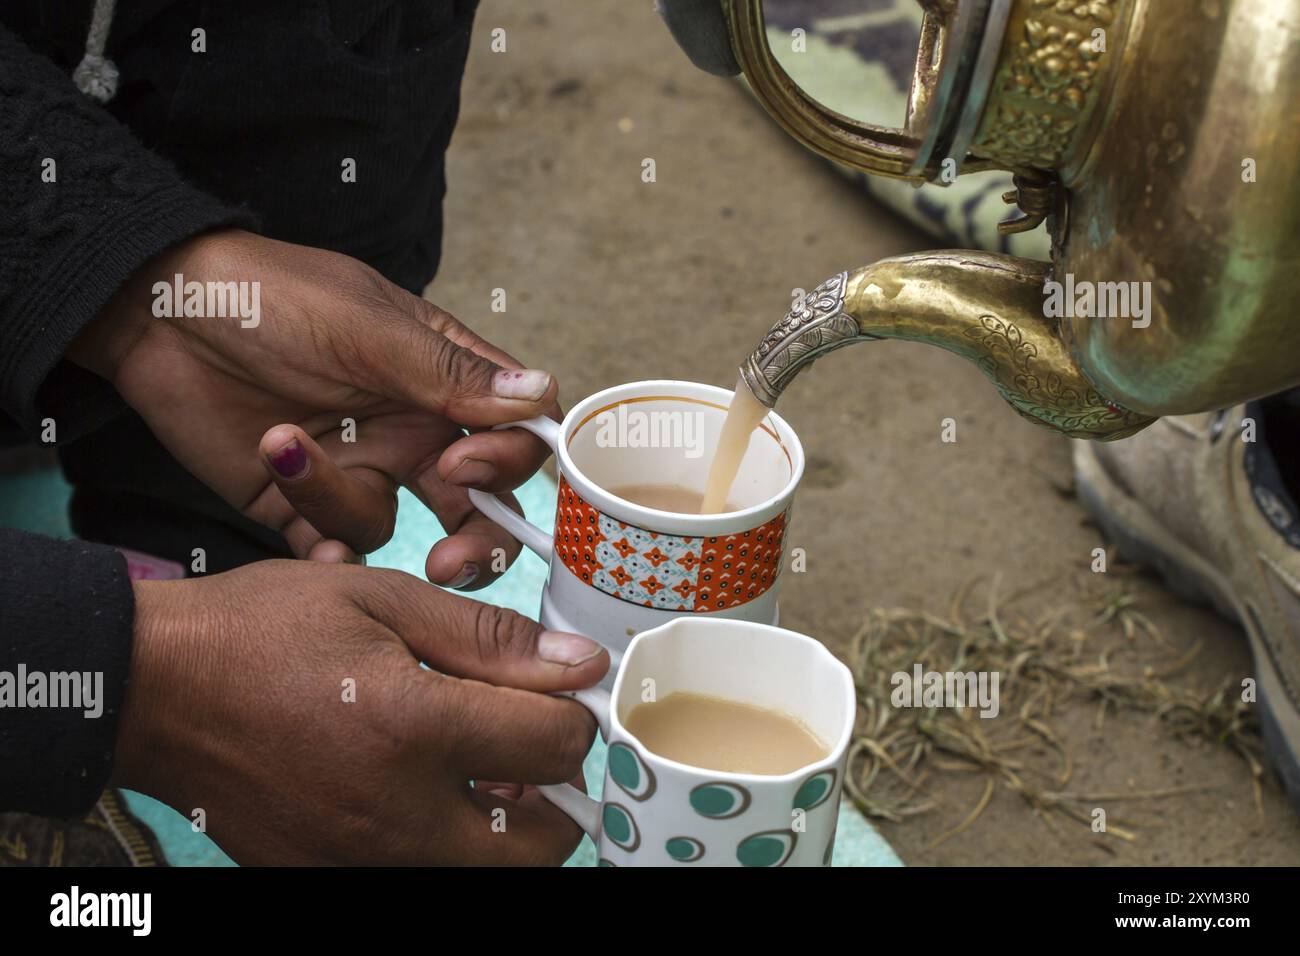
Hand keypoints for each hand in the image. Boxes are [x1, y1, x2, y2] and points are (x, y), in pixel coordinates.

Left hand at [70, 229, 557, 588]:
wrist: (157, 314)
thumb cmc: (269, 297)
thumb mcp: (365, 328)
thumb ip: (450, 375)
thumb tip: (541, 396)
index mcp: (441, 380)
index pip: (515, 432)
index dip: (508, 460)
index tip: (462, 466)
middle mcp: (411, 430)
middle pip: (476, 504)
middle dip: (474, 541)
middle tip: (448, 565)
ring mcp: (359, 467)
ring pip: (391, 526)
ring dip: (340, 501)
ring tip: (283, 446)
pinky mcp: (302, 502)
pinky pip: (333, 546)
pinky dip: (323, 551)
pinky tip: (308, 543)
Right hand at [115, 561, 608, 864]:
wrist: (153, 687)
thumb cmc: (261, 630)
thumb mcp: (382, 601)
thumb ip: (488, 639)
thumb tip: (577, 664)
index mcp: (412, 727)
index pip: (557, 746)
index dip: (573, 712)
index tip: (555, 690)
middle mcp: (393, 811)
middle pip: (541, 847)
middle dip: (558, 798)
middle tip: (528, 747)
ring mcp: (356, 858)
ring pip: (483, 872)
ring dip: (505, 830)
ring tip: (471, 766)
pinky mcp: (324, 876)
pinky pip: (419, 875)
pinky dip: (442, 844)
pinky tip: (418, 789)